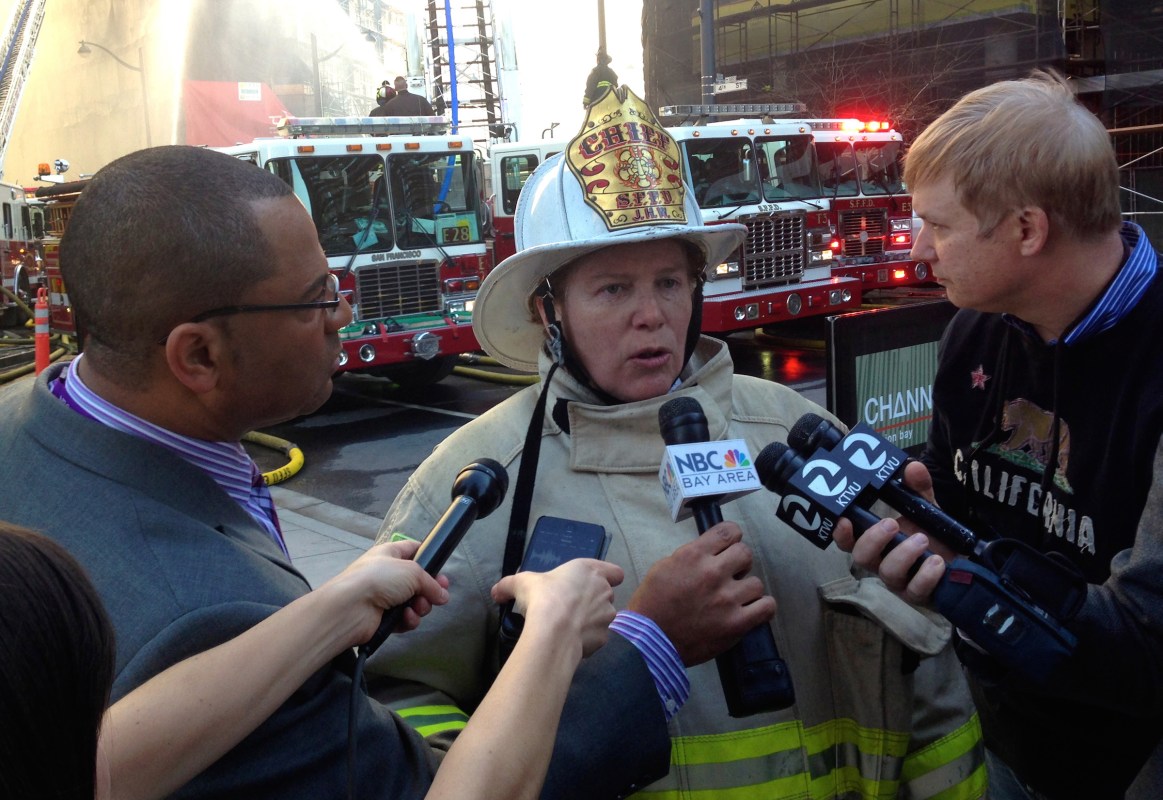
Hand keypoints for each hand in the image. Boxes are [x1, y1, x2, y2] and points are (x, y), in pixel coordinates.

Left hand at [321, 540, 449, 645]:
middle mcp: (387, 574)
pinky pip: (404, 618)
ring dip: (420, 606)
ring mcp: (384, 597)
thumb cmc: (379, 579)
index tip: (441, 571)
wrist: (350, 607)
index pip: (413, 550)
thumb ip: (431, 582)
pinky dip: (408, 619)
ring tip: (417, 607)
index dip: (429, 558)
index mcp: (390, 554)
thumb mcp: (412, 571)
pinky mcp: (383, 618)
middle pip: (417, 581)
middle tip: (438, 596)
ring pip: (414, 602)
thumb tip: (443, 596)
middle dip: (430, 590)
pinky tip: (406, 618)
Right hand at [492, 560, 623, 656]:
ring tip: (569, 627)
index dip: (608, 578)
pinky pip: (597, 638)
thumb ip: (509, 585)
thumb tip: (495, 592)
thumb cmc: (543, 597)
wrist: (554, 631)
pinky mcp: (604, 638)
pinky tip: (569, 641)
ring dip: (591, 621)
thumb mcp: (521, 583)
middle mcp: (604, 592)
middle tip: (571, 608)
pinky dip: (587, 640)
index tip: (593, 584)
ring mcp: (607, 616)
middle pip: (606, 596)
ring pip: (603, 618)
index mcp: (590, 571)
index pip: (615, 572)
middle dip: (593, 602)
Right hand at [627, 521, 775, 665]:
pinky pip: (766, 607)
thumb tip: (711, 553)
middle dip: (738, 563)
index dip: (732, 537)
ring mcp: (727, 599)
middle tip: (730, 575)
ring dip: (746, 590)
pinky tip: (751, 610)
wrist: (650, 640)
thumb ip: (691, 557)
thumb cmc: (652, 605)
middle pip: (745, 554)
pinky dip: (762, 608)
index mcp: (694, 556)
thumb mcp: (664, 567)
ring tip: (735, 599)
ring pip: (756, 583)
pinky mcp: (736, 623)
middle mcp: (713, 573)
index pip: (728, 531)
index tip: (729, 546)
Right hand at [832, 460, 950, 604]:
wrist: (962, 565)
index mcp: (877, 543)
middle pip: (861, 557)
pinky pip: (916, 590)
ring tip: (922, 539)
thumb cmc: (933, 536)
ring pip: (888, 573)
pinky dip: (925, 576)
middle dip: (873, 540)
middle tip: (891, 524)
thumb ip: (918, 489)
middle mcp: (881, 563)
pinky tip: (937, 563)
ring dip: (903, 554)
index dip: (841, 533)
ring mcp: (899, 582)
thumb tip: (912, 467)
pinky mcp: (919, 595)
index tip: (844, 519)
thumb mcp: (925, 509)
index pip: (849, 541)